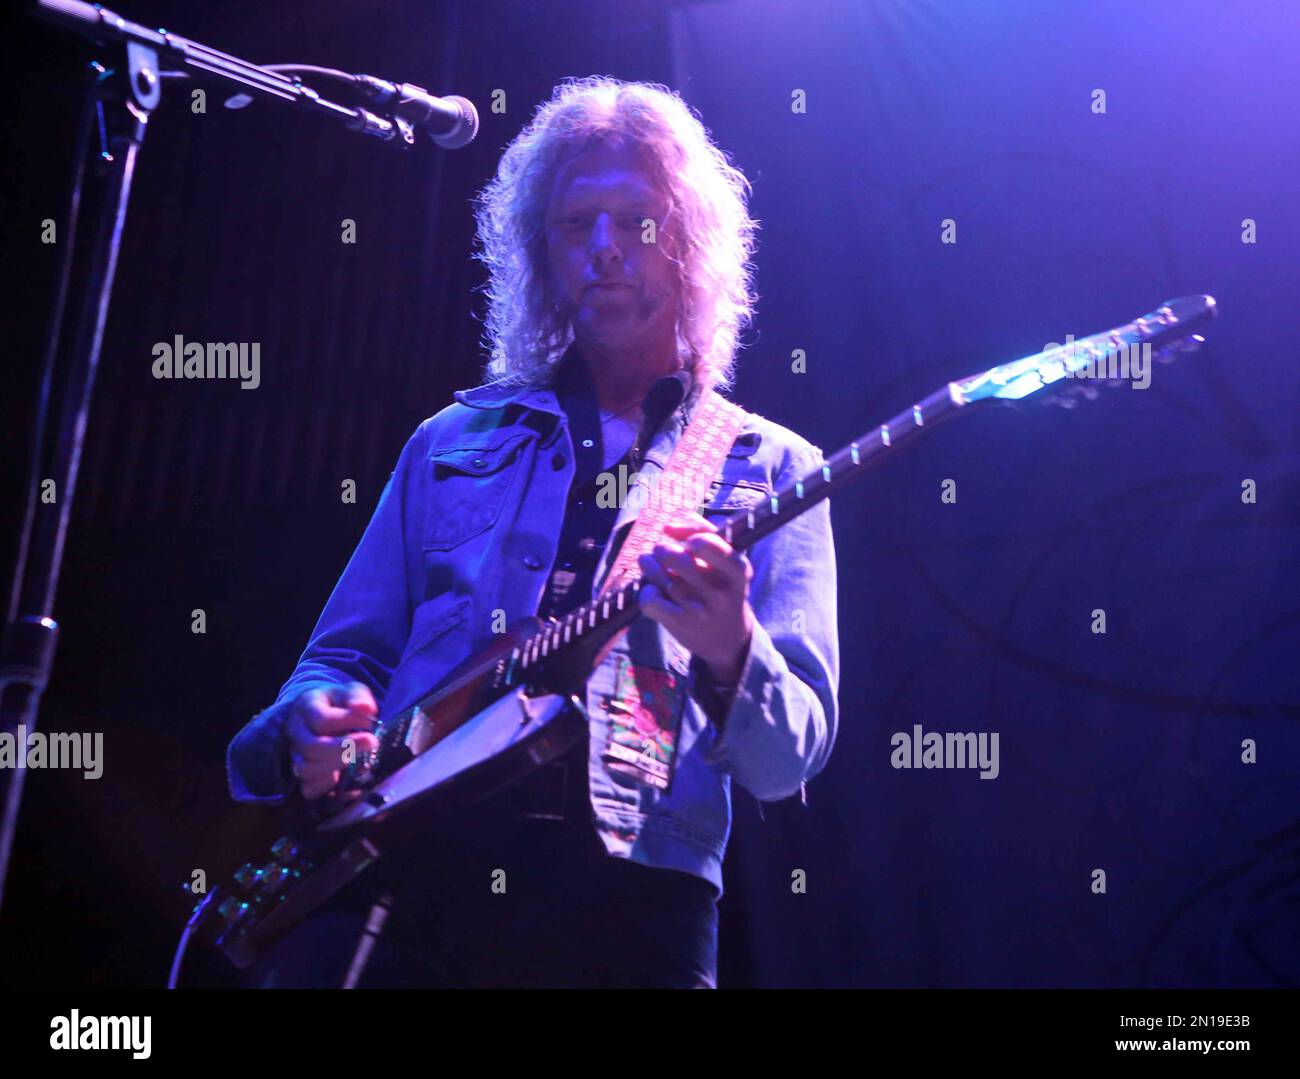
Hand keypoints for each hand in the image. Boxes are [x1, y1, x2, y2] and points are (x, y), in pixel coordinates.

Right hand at [283, 682, 379, 800]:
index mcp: (306, 707)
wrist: (324, 713)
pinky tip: (346, 778)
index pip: (321, 719)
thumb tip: (365, 709)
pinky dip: (328, 788)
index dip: (348, 722)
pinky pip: (308, 789)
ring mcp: (295, 754)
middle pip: (311, 747)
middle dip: (344, 748)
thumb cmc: (339, 703)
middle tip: (371, 742)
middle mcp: (295, 732)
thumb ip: (358, 697)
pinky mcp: (303, 774)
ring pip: (306, 769)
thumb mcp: (350, 692)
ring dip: (336, 766)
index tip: (370, 721)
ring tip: (360, 760)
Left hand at [637, 512, 754, 682]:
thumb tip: (669, 527)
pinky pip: (650, 600)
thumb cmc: (723, 588)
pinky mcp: (682, 624)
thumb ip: (704, 532)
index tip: (687, 542)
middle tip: (662, 552)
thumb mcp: (728, 561)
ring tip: (650, 563)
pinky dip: (646, 592)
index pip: (706, 543)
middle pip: (675, 558)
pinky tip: (653, 591)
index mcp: (738, 570)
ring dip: (649, 566)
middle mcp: (721, 590)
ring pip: (659, 577)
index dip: (690, 536)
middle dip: (663, 550)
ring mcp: (701, 610)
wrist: (730, 639)